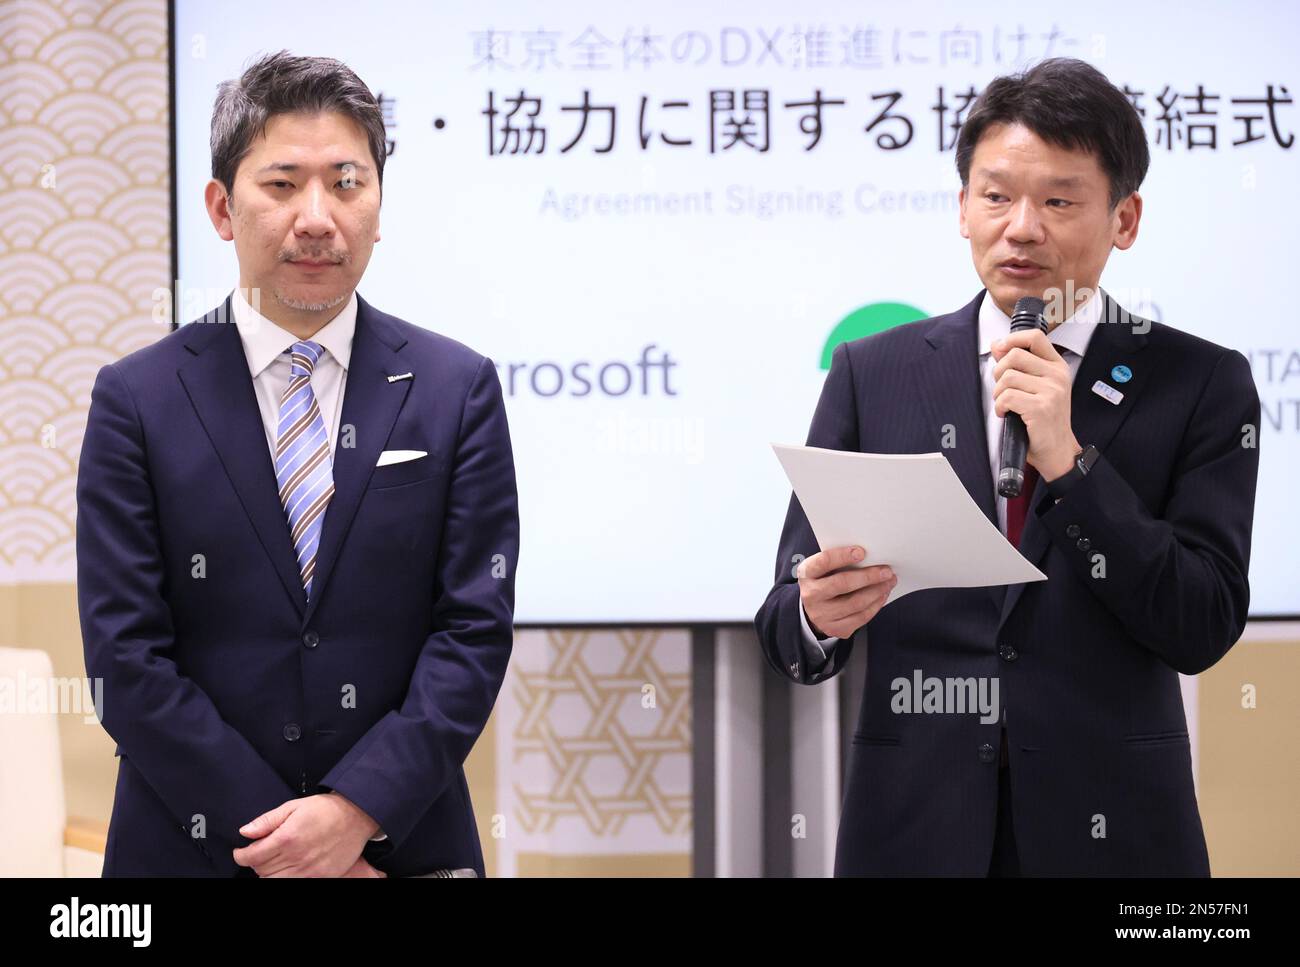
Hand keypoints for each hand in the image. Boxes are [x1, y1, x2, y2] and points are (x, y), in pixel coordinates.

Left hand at [234, 792, 379, 876]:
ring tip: (275, 860)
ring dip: (269, 873)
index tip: (241, 851)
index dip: (241, 855)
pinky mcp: (319, 878)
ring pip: (274, 881)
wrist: (357, 817)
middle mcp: (296, 858)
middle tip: (261, 852)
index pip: (251, 857)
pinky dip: (286, 878)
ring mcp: (308, 871)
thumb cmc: (326, 809)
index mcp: (287, 838)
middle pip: (260, 871)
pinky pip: (293, 884)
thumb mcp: (293, 806)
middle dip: (256, 862)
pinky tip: (289, 867)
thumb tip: (245, 832)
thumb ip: (267, 820)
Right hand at [797, 545, 896, 639]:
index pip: (824, 562)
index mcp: (807, 573)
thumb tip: (871, 557)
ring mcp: (822, 615)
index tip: (862, 552)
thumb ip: (840, 562)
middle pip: (842, 584)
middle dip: (868, 577)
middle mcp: (811, 595)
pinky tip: (882, 595)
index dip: (842, 556)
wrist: (815, 609)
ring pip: (855, 603)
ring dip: (877, 591)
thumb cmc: (825, 581)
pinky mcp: (835, 628)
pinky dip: (876, 605)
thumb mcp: (824, 568)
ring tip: (889, 582)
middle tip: (886, 571)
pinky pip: (861, 617)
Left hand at [991, 329, 1080, 480]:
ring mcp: (1051, 392)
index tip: (999, 348)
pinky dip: (1000, 407)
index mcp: (1057, 366)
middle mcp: (1057, 376)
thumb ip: (1020, 366)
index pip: (1035, 337)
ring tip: (1005, 404)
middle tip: (1002, 388)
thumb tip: (997, 345)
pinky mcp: (1041, 408)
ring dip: (998, 393)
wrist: (1058, 450)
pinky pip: (1007, 397)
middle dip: (999, 372)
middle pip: (1014, 356)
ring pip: (1007, 377)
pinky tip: (1006, 414)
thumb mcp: (1037, 387)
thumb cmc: (1044, 420)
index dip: (1012, 339)